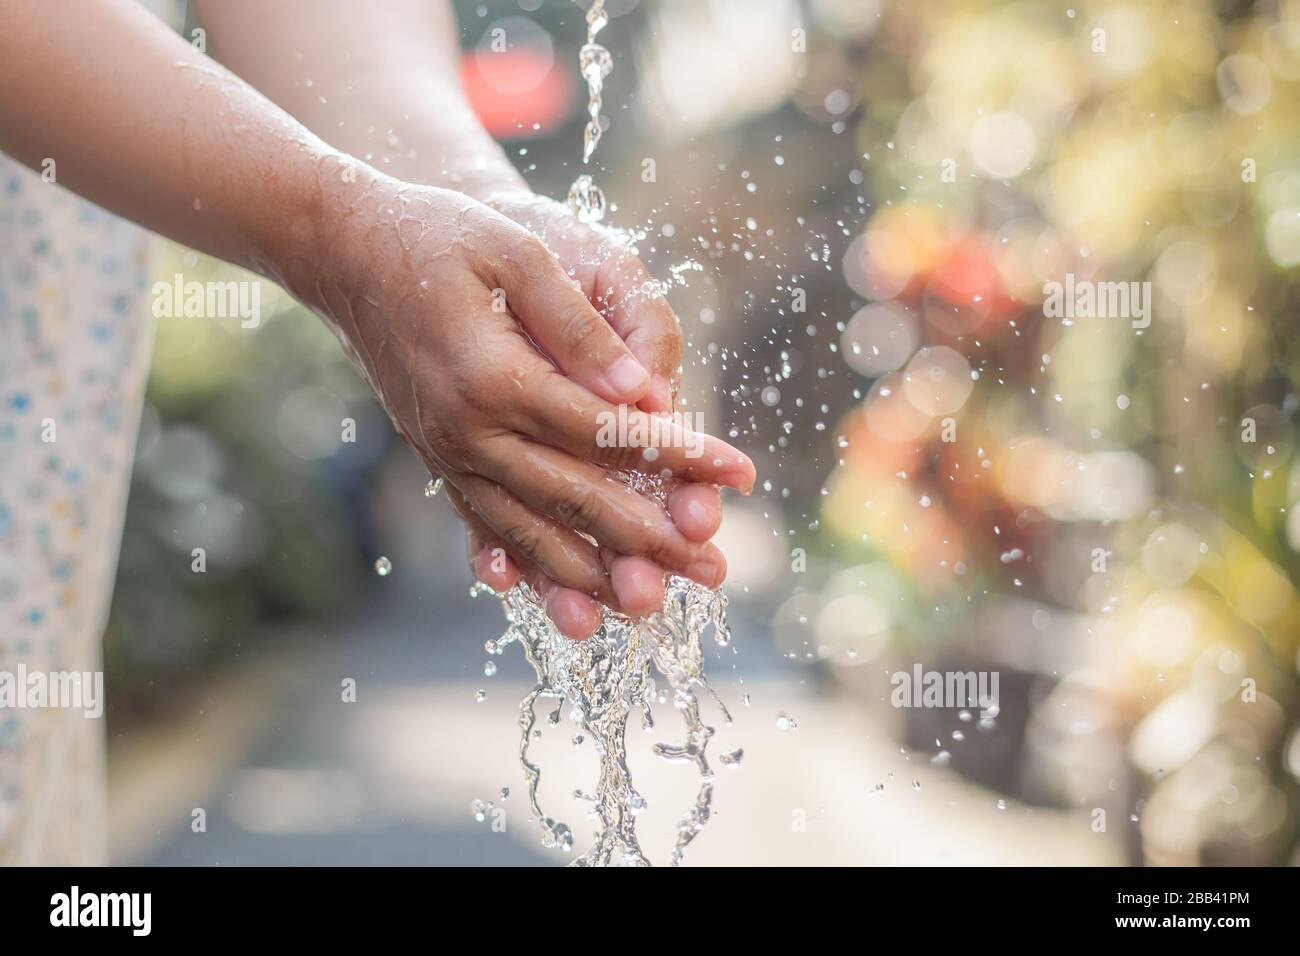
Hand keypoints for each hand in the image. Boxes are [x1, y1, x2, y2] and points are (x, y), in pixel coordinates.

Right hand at [287, 170, 752, 629]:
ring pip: (529, 531)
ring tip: (647, 607)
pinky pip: (484, 527)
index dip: (678, 456)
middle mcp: (468, 432)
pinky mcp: (438, 460)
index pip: (606, 432)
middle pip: (575, 499)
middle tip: (714, 570)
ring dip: (593, 574)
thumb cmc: (441, 237)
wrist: (347, 252)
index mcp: (494, 378)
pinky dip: (525, 568)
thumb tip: (641, 392)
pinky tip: (554, 606)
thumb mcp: (517, 256)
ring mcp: (448, 454)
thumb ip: (579, 327)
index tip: (740, 473)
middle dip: (651, 538)